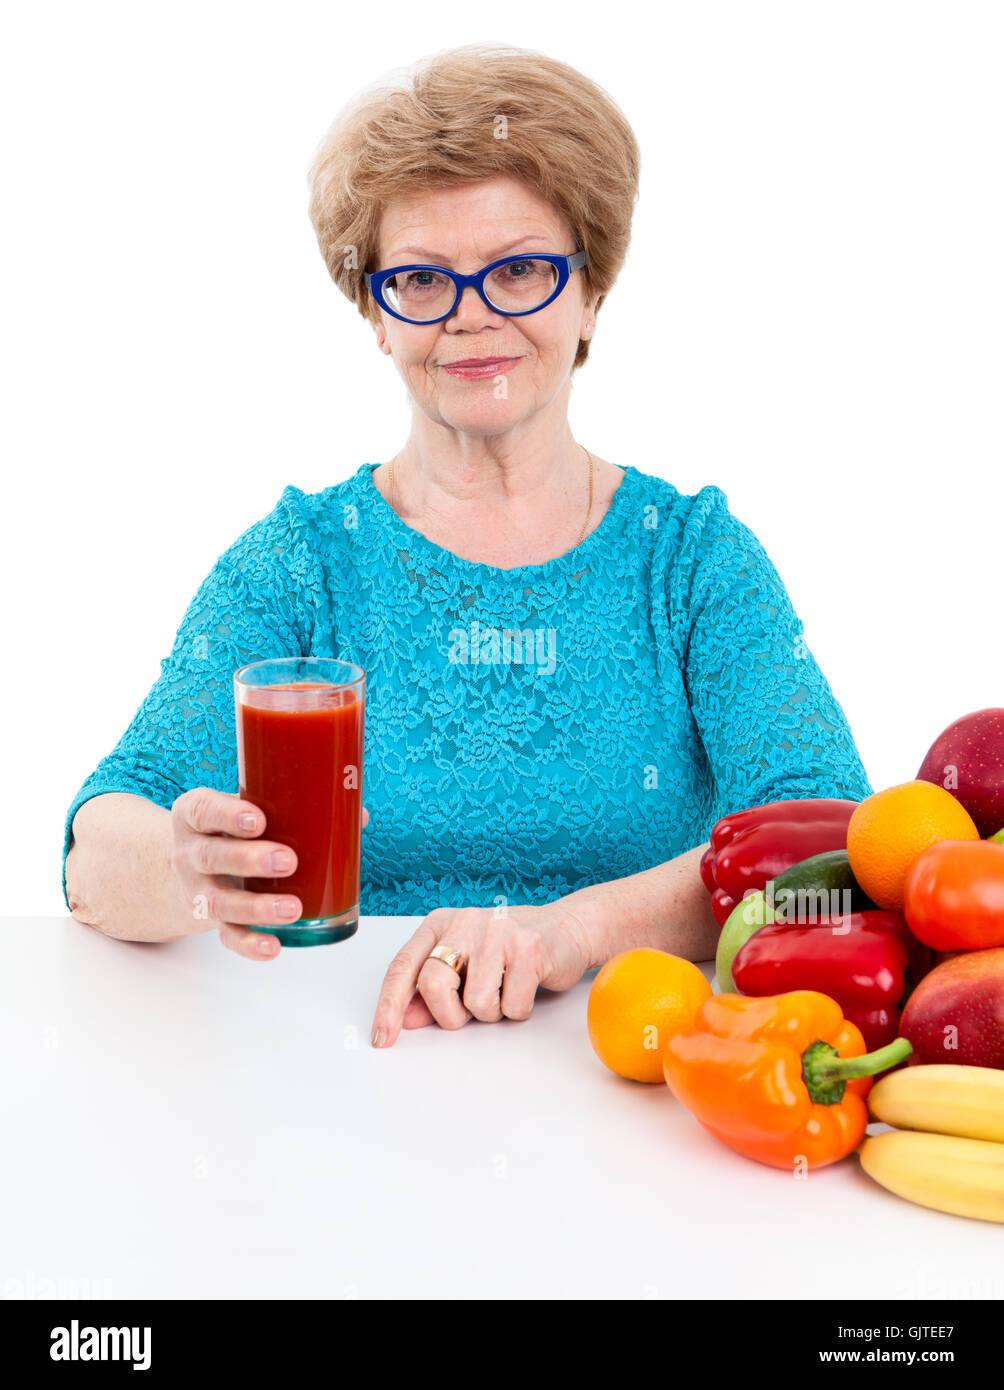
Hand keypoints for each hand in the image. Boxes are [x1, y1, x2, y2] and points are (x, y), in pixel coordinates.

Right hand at [169, 787, 368, 959]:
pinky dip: (249, 943)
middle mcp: (190, 853)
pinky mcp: (210, 920)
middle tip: (289, 861)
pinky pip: (227, 935)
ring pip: (220, 901)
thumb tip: (355, 815)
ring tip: (293, 908)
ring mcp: (198, 889)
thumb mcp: (247, 810)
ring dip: (257, 907)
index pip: (203, 811)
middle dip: (250, 860)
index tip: (258, 820)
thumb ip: (293, 809)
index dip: (227, 815)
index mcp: (196, 816)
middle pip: (212, 857)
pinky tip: (273, 947)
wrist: (190, 868)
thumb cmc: (231, 830)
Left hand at [369, 901, 594, 1047]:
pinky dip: (519, 1009)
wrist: (568, 929)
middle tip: (469, 1013)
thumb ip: (432, 990)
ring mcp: (497, 932)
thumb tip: (405, 1018)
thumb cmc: (510, 950)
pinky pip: (512, 1006)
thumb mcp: (465, 964)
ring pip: (475, 1002)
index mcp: (440, 924)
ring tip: (504, 989)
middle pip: (433, 985)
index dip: (389, 1006)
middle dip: (450, 1015)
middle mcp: (464, 923)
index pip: (403, 967)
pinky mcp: (528, 948)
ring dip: (492, 1012)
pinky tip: (527, 986)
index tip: (383, 1038)